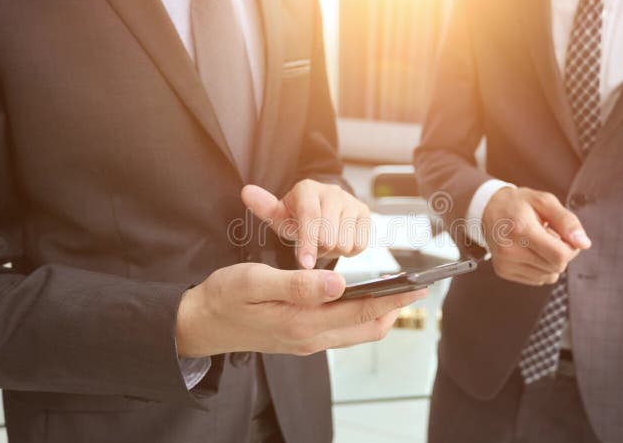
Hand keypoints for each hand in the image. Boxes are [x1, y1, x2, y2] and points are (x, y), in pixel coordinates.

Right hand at [176, 263, 427, 357]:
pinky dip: (361, 316)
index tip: (419, 285)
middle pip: (368, 328)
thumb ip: (298, 284)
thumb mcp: (255, 281)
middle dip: (396, 307)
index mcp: (302, 323)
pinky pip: (343, 331)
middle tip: (420, 287)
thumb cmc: (225, 297)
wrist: (202, 323)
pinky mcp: (303, 338)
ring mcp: (308, 342)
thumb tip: (339, 283)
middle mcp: (310, 338)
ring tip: (398, 290)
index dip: (394, 298)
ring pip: (358, 333)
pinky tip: (364, 297)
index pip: (362, 312)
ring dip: (380, 313)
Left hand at [241, 180, 370, 268]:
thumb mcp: (279, 216)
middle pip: (329, 236)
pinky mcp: (366, 213)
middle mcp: (333, 191)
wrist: (322, 211)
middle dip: (319, 249)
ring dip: (334, 251)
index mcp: (307, 189)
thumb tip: (247, 192)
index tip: (305, 264)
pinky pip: (360, 244)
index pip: (310, 218)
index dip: (308, 243)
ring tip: (324, 244)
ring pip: (346, 242)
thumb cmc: (296, 217)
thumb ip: (264, 207)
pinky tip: (339, 242)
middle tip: (311, 247)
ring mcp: (352, 201)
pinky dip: (349, 250)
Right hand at [482, 187, 590, 284]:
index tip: (563, 235)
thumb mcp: (544, 202)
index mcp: (521, 230)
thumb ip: (567, 221)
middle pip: (556, 267)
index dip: (571, 248)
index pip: (560, 256)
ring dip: (550, 261)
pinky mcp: (503, 272)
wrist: (487, 209)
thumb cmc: (518, 204)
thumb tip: (584, 244)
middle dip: (561, 253)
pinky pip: (538, 279)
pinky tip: (529, 251)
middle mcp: (510, 250)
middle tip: (549, 235)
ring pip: (549, 276)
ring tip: (537, 242)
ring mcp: (505, 263)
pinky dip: (540, 267)